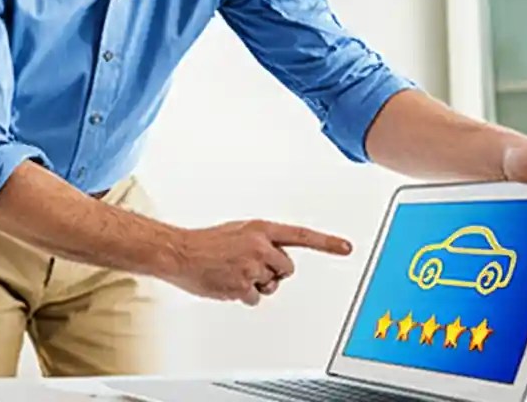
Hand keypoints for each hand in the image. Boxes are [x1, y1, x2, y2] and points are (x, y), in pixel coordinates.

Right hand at [163, 220, 351, 305]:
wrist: (180, 253)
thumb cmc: (205, 242)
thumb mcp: (238, 231)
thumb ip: (261, 241)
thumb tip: (276, 258)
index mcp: (260, 229)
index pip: (301, 235)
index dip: (326, 243)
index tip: (346, 247)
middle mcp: (259, 246)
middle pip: (286, 268)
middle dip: (273, 271)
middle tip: (251, 267)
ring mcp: (251, 267)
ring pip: (271, 285)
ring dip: (257, 284)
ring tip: (234, 273)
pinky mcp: (241, 285)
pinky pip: (255, 298)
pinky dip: (244, 295)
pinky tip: (228, 283)